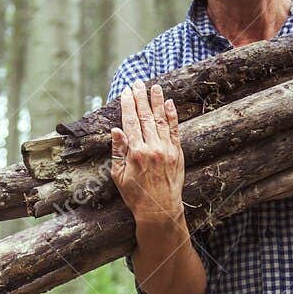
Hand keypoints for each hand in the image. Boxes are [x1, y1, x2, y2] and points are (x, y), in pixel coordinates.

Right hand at [110, 80, 184, 224]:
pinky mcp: (177, 154)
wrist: (159, 210)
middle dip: (140, 98)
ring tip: (154, 87)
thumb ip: (117, 151)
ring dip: (157, 101)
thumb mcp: (119, 176)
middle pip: (145, 117)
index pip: (130, 122)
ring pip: (161, 120)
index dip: (128, 105)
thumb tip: (115, 130)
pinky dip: (172, 116)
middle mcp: (152, 148)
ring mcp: (167, 150)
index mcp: (135, 153)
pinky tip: (169, 103)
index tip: (126, 92)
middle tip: (138, 83)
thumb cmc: (135, 196)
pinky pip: (175, 130)